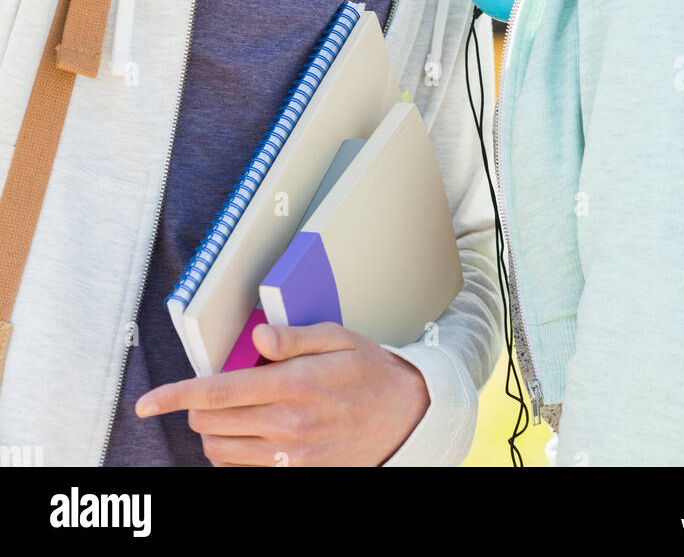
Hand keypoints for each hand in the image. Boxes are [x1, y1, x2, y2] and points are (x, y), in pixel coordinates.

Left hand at [135, 320, 430, 466]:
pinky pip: (243, 470)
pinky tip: (249, 433)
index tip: (146, 403)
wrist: (407, 419)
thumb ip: (293, 337)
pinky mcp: (297, 476)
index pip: (217, 392)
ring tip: (232, 410)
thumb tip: (256, 338)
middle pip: (210, 423)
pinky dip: (233, 453)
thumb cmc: (371, 372)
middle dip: (198, 404)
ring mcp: (291, 457)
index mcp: (294, 386)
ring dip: (213, 430)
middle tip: (215, 388)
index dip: (174, 397)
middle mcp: (287, 426)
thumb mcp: (338, 339)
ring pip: (220, 452)